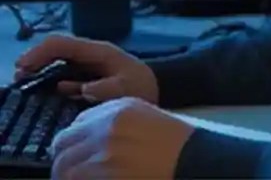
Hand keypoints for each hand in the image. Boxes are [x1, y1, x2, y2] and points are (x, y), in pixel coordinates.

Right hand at [14, 34, 157, 103]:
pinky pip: (62, 74)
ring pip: (56, 60)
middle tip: (19, 78)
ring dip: (38, 70)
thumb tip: (85, 89)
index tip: (24, 66)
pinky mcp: (85, 76)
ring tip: (23, 83)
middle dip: (35, 60)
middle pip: (56, 49)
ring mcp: (87, 64)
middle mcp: (90, 54)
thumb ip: (108, 89)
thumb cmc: (142, 87)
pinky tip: (39, 91)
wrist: (152, 94)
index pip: (64, 43)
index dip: (41, 52)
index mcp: (99, 51)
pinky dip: (47, 79)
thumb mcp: (129, 89)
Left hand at [50, 97, 191, 179]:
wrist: (197, 159)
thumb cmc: (179, 144)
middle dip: (64, 158)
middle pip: (63, 141)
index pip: (78, 122)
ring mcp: (103, 148)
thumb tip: (91, 140)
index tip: (78, 153)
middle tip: (71, 173)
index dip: (76, 141)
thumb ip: (119, 124)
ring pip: (63, 164)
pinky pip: (73, 178)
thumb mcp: (149, 121)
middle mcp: (108, 124)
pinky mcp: (102, 170)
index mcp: (121, 108)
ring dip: (67, 175)